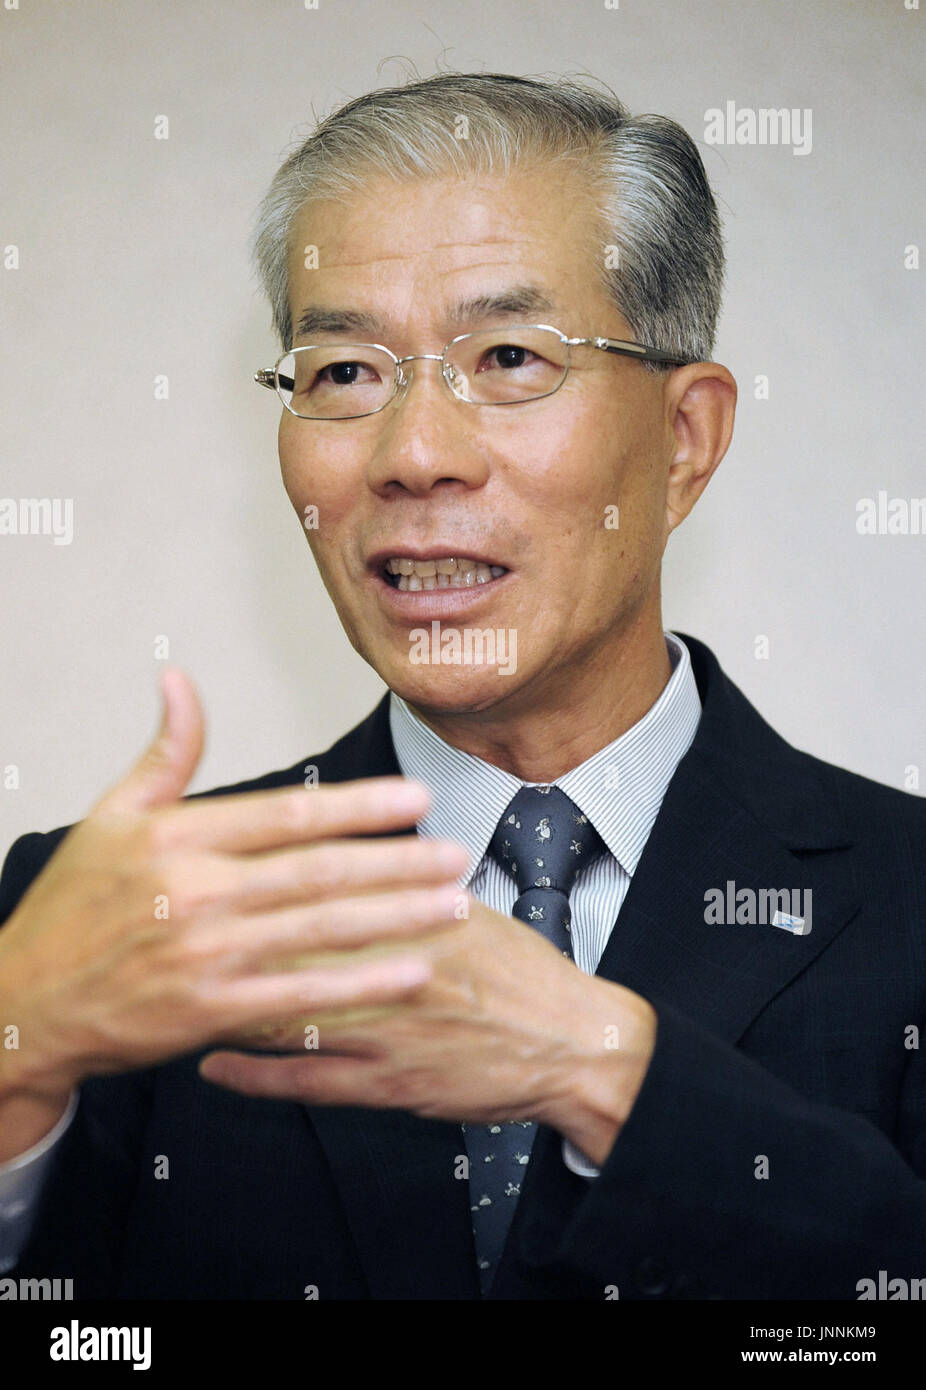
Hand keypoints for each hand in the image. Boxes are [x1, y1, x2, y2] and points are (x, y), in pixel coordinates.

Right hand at [0, 668, 467, 1112]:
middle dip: (398, 860)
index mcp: (178, 836)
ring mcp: (204, 954)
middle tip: (458, 850)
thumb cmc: (73, 907)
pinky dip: (359, 983)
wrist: (27, 1003)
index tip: (417, 796)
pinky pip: (300, 995)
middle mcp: (195, 891)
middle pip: (319, 870)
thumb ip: (164, 752)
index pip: (288, 812)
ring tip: (453, 904)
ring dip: (396, 915)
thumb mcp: (111, 815)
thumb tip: (179, 680)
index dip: (361, 804)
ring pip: (320, 929)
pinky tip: (409, 970)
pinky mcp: (208, 1010)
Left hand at [200, 896, 657, 1166]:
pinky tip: (214, 1062)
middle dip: (225, 938)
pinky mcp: (390, 1085)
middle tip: (166, 929)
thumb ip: (406, 884)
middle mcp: (395, 966)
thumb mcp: (469, 909)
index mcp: (414, 911)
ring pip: (288, 1014)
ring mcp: (389, 1030)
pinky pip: (308, 1083)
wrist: (575, 1043)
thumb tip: (352, 848)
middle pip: (290, 947)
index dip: (258, 879)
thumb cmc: (521, 975)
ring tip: (173, 996)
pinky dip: (256, 1074)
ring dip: (225, 1006)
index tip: (205, 868)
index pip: (320, 888)